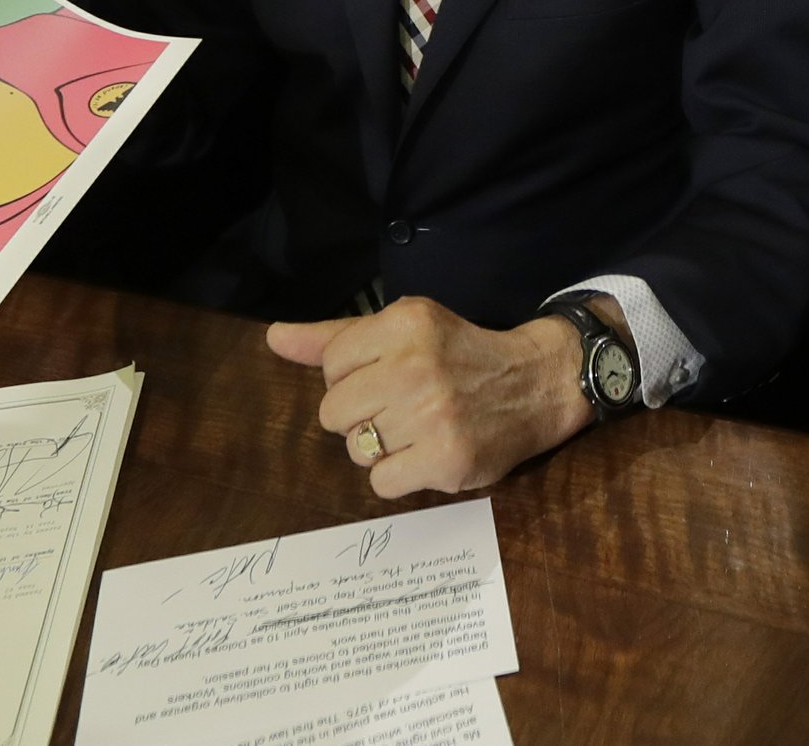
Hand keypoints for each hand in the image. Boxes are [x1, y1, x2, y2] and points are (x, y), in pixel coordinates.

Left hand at [266, 296, 592, 498]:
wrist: (534, 384)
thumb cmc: (458, 354)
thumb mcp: (403, 328)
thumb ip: (335, 336)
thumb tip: (274, 338)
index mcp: (402, 324)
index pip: (330, 366)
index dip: (351, 379)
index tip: (386, 377)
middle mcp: (416, 366)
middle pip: (333, 414)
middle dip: (360, 416)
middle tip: (399, 408)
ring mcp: (432, 416)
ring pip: (356, 450)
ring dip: (380, 447)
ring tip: (416, 430)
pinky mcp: (447, 460)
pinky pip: (380, 483)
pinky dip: (398, 475)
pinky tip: (425, 454)